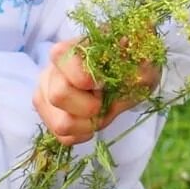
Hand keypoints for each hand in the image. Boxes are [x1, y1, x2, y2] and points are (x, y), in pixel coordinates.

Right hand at [33, 39, 153, 146]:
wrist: (127, 72)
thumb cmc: (131, 61)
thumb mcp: (143, 61)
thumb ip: (139, 66)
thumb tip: (134, 70)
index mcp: (70, 50)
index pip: (65, 65)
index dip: (89, 80)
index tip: (105, 82)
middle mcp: (51, 72)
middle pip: (59, 96)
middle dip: (90, 106)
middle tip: (104, 98)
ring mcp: (46, 96)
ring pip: (60, 124)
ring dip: (89, 123)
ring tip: (100, 109)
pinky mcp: (49, 117)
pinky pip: (64, 138)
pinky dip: (84, 133)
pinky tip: (93, 119)